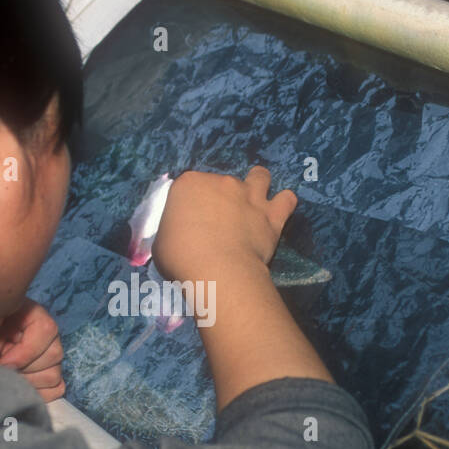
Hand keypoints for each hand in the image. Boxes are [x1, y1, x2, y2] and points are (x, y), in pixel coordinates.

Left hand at [0, 299, 66, 401]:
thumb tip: (2, 323)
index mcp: (27, 314)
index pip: (46, 329)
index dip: (26, 351)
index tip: (2, 363)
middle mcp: (41, 334)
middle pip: (55, 354)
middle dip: (25, 370)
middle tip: (1, 372)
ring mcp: (46, 356)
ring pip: (54, 374)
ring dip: (29, 382)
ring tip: (6, 380)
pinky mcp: (47, 377)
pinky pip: (56, 389)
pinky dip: (37, 394)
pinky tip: (17, 389)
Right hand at [151, 165, 296, 283]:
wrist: (217, 271)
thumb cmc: (180, 257)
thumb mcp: (161, 242)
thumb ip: (172, 230)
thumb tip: (178, 235)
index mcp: (188, 184)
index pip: (189, 187)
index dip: (190, 204)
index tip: (190, 221)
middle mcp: (221, 182)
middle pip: (221, 183)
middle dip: (221, 197)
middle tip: (218, 222)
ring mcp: (249, 195)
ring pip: (259, 176)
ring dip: (258, 184)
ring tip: (255, 199)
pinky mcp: (271, 215)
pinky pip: (286, 200)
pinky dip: (284, 203)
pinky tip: (280, 208)